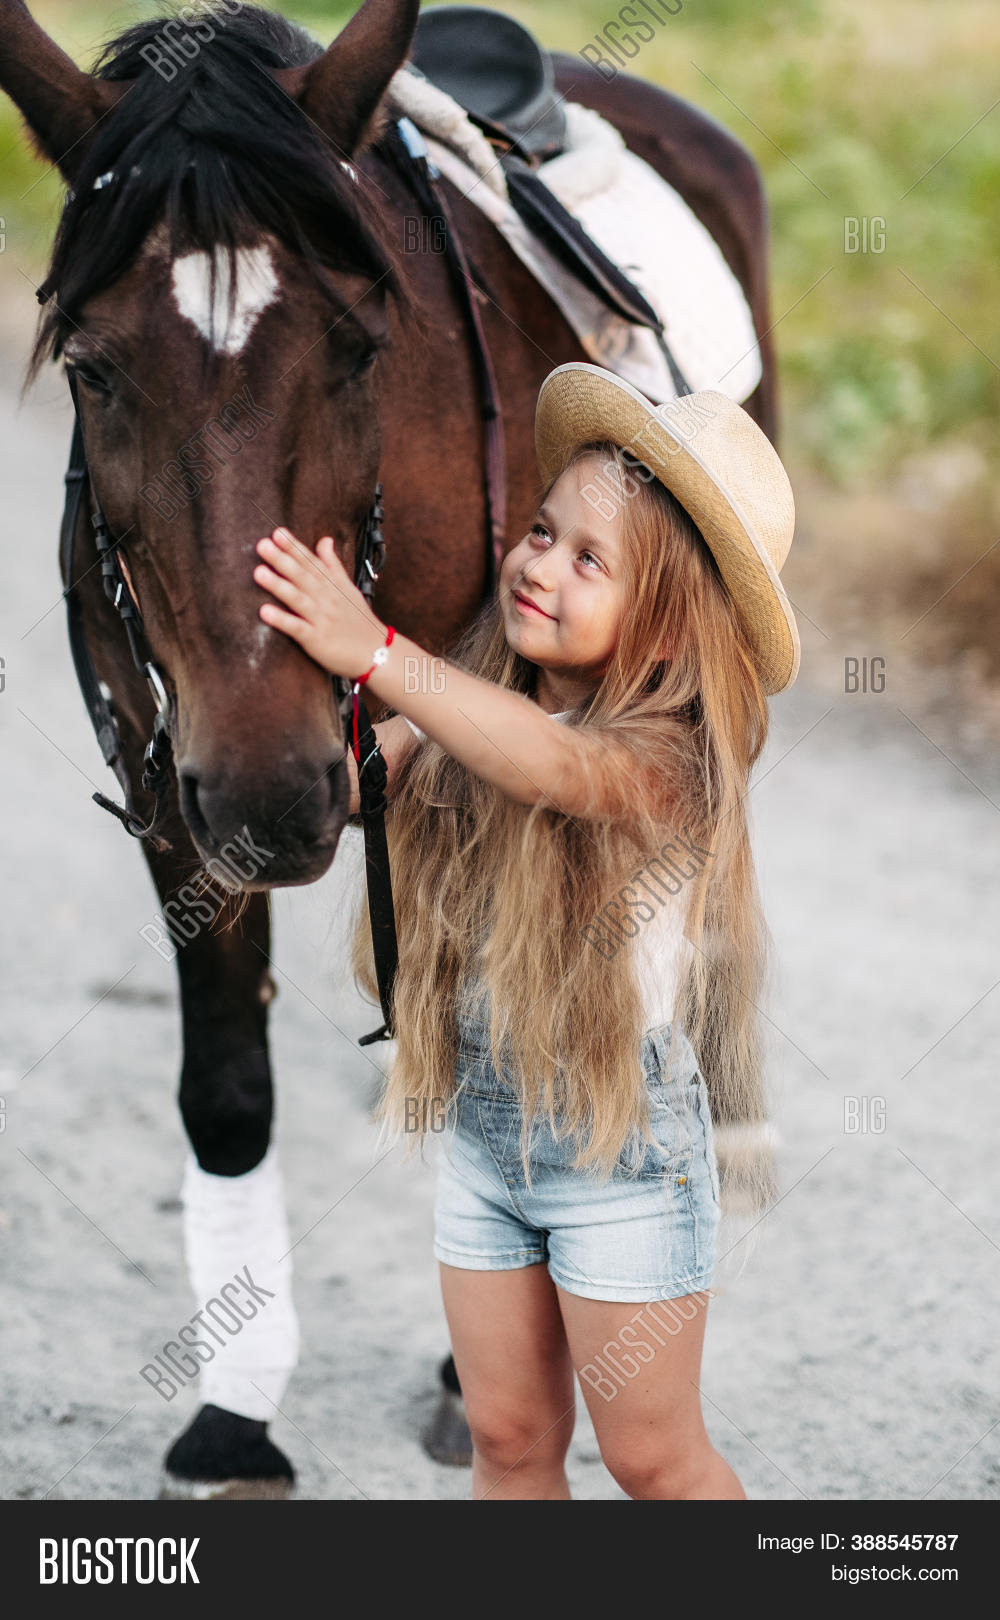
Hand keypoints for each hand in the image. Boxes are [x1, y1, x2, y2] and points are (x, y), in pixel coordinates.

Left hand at [253, 527, 384, 678]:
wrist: (377, 653)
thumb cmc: (359, 622)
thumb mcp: (349, 589)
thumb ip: (333, 565)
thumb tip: (324, 540)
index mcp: (332, 586)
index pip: (311, 562)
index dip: (294, 547)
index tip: (278, 533)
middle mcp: (327, 599)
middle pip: (303, 576)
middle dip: (283, 560)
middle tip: (263, 545)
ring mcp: (322, 619)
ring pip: (298, 599)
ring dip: (279, 585)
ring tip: (259, 572)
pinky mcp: (317, 640)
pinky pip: (297, 628)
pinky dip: (282, 620)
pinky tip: (265, 611)